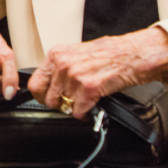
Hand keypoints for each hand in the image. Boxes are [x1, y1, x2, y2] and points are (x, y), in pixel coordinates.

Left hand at [27, 27, 167, 118]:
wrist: (133, 54)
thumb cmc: (109, 53)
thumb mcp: (77, 54)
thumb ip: (60, 67)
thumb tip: (50, 85)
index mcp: (57, 54)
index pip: (35, 83)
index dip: (42, 96)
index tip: (49, 99)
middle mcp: (63, 64)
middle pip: (48, 98)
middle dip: (60, 105)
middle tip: (71, 103)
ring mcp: (75, 76)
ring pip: (63, 106)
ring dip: (74, 108)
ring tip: (84, 102)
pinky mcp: (89, 88)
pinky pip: (78, 111)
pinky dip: (85, 114)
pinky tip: (91, 107)